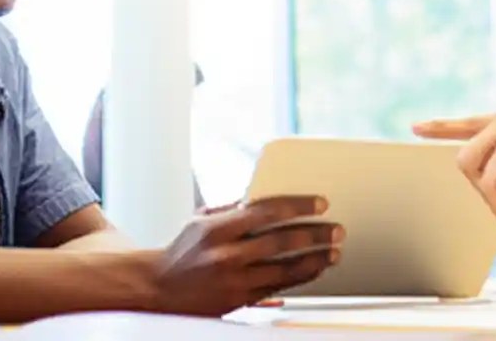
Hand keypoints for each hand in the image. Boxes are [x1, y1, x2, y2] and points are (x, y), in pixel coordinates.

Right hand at [153, 196, 342, 316]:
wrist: (158, 289)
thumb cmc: (184, 250)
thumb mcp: (202, 220)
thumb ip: (234, 207)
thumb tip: (266, 194)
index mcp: (217, 229)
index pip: (266, 211)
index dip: (298, 205)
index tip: (321, 203)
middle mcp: (226, 255)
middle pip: (281, 241)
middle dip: (315, 235)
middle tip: (337, 230)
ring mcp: (233, 281)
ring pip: (285, 269)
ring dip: (315, 260)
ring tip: (334, 252)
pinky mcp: (239, 301)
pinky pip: (278, 287)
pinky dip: (301, 278)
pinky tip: (316, 269)